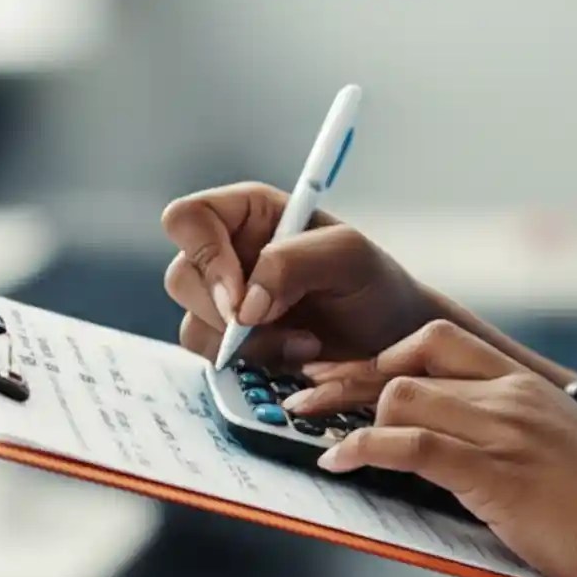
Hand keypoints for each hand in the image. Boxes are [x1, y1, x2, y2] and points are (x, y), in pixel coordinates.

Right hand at [161, 182, 442, 364]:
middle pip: (182, 277)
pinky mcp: (234, 341)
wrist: (394, 341)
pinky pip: (212, 356)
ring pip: (194, 323)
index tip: (240, 296)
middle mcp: (230, 252)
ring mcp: (228, 300)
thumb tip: (243, 305)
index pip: (188, 219)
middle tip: (277, 324)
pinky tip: (294, 357)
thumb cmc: (377, 287)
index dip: (204, 256)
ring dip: (246, 344)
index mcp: (249, 213)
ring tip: (303, 344)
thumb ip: (291, 263)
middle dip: (228, 313)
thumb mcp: (348, 257)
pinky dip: (251, 363)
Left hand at [298, 320, 576, 576]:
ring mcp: (502, 430)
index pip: (440, 338)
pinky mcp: (494, 472)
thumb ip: (514, 435)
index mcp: (526, 385)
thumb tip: (460, 450)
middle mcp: (510, 395)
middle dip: (347, 376)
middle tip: (306, 391)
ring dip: (350, 415)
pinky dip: (363, 450)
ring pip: (402, 395)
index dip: (385, 352)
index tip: (349, 369)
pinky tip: (339, 461)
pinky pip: (410, 445)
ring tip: (320, 434)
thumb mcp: (563, 450)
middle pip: (408, 360)